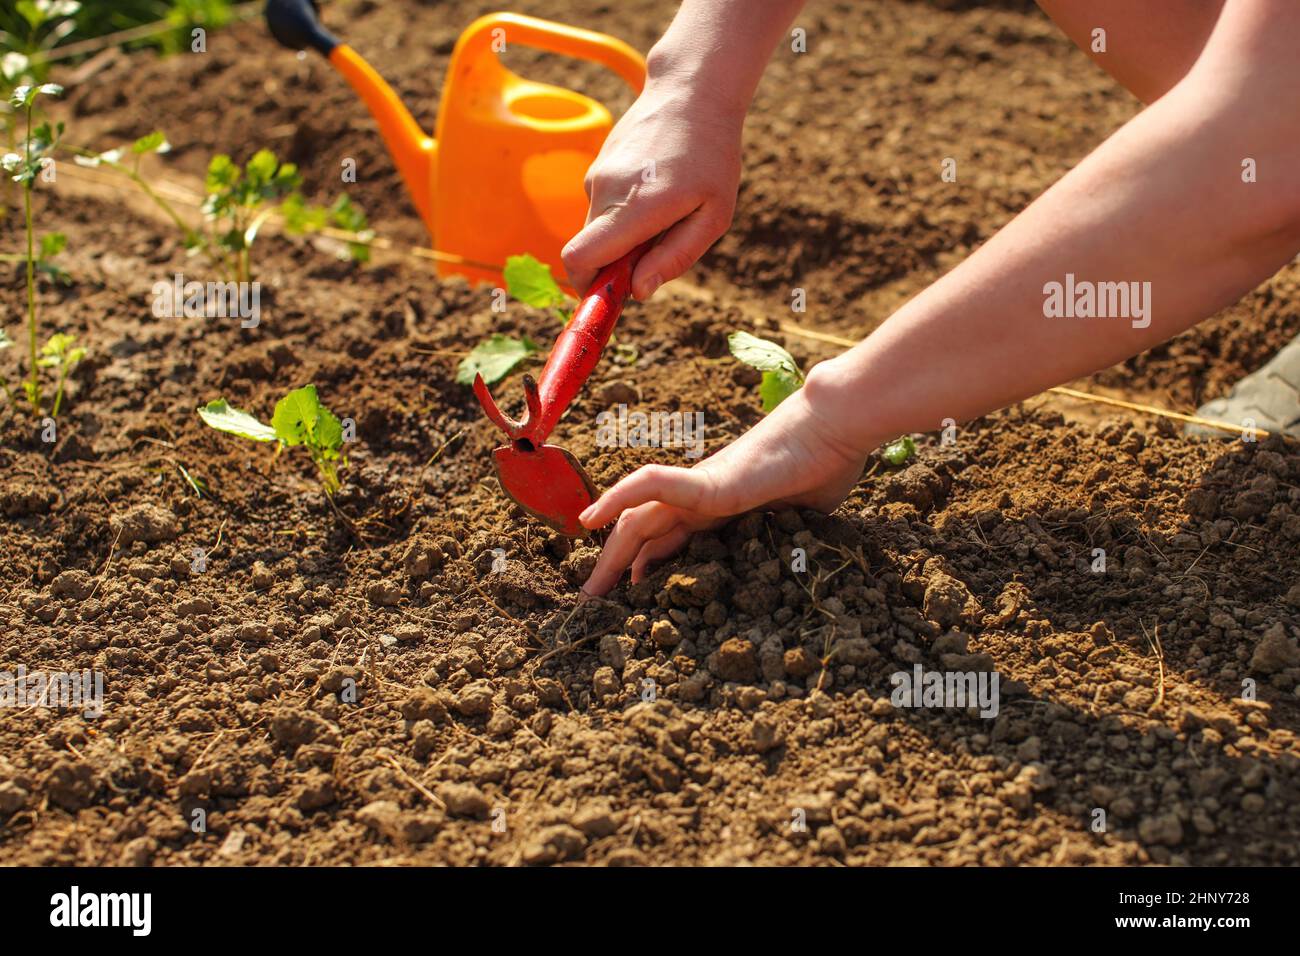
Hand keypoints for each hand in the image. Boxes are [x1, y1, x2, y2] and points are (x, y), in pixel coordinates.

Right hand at [563, 73, 743, 299]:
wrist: (693, 91)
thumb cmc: (712, 157)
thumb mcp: (714, 217)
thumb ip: (675, 258)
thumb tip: (638, 292)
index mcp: (635, 207)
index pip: (580, 259)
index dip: (588, 286)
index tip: (611, 295)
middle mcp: (606, 190)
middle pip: (590, 250)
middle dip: (616, 263)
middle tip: (659, 246)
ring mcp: (598, 174)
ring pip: (598, 227)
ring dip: (624, 234)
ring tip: (666, 208)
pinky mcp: (597, 165)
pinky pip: (603, 205)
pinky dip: (624, 211)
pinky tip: (656, 186)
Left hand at [578, 369, 872, 594]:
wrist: (838, 427)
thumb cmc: (827, 466)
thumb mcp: (801, 523)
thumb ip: (784, 542)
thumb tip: (797, 574)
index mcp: (723, 511)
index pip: (672, 543)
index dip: (648, 569)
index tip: (633, 599)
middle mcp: (703, 499)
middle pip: (645, 535)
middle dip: (617, 570)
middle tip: (595, 605)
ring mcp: (703, 488)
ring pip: (639, 518)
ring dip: (610, 552)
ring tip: (589, 589)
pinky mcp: (711, 481)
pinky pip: (656, 485)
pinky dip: (620, 497)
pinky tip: (592, 518)